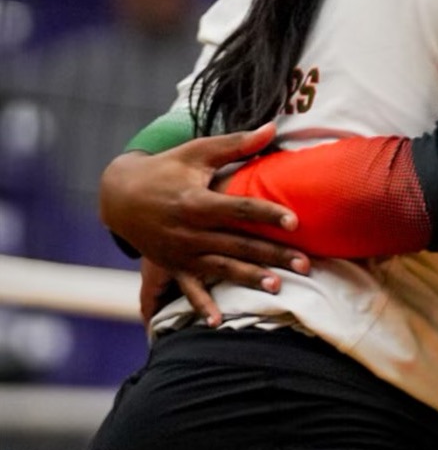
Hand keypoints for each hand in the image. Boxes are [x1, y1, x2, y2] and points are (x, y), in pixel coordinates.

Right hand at [99, 125, 308, 311]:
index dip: (267, 215)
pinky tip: (218, 322)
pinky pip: (188, 289)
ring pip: (221, 268)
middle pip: (238, 244)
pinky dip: (201, 306)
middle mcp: (188, 231)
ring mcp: (179, 252)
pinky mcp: (172, 266)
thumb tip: (273, 126)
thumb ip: (236, 144)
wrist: (120, 195)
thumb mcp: (197, 152)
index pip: (238, 210)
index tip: (295, 222)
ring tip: (278, 287)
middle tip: (305, 264)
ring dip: (249, 279)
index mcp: (196, 202)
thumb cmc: (167, 169)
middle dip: (272, 255)